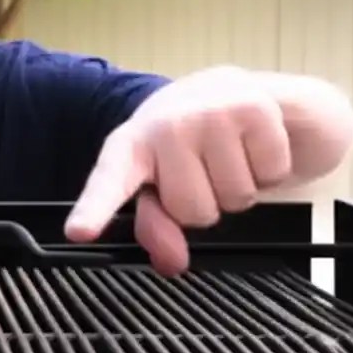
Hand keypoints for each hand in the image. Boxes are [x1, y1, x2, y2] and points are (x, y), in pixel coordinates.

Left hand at [64, 66, 293, 275]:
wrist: (249, 91)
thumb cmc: (199, 143)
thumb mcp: (170, 182)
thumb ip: (158, 225)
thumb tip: (171, 261)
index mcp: (133, 143)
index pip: (110, 180)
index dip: (95, 207)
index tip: (79, 232)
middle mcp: (165, 122)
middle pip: (192, 212)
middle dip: (210, 204)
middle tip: (211, 170)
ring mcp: (208, 110)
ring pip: (235, 198)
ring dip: (244, 186)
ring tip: (235, 155)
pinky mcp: (254, 106)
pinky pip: (271, 175)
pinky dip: (273, 170)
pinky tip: (258, 144)